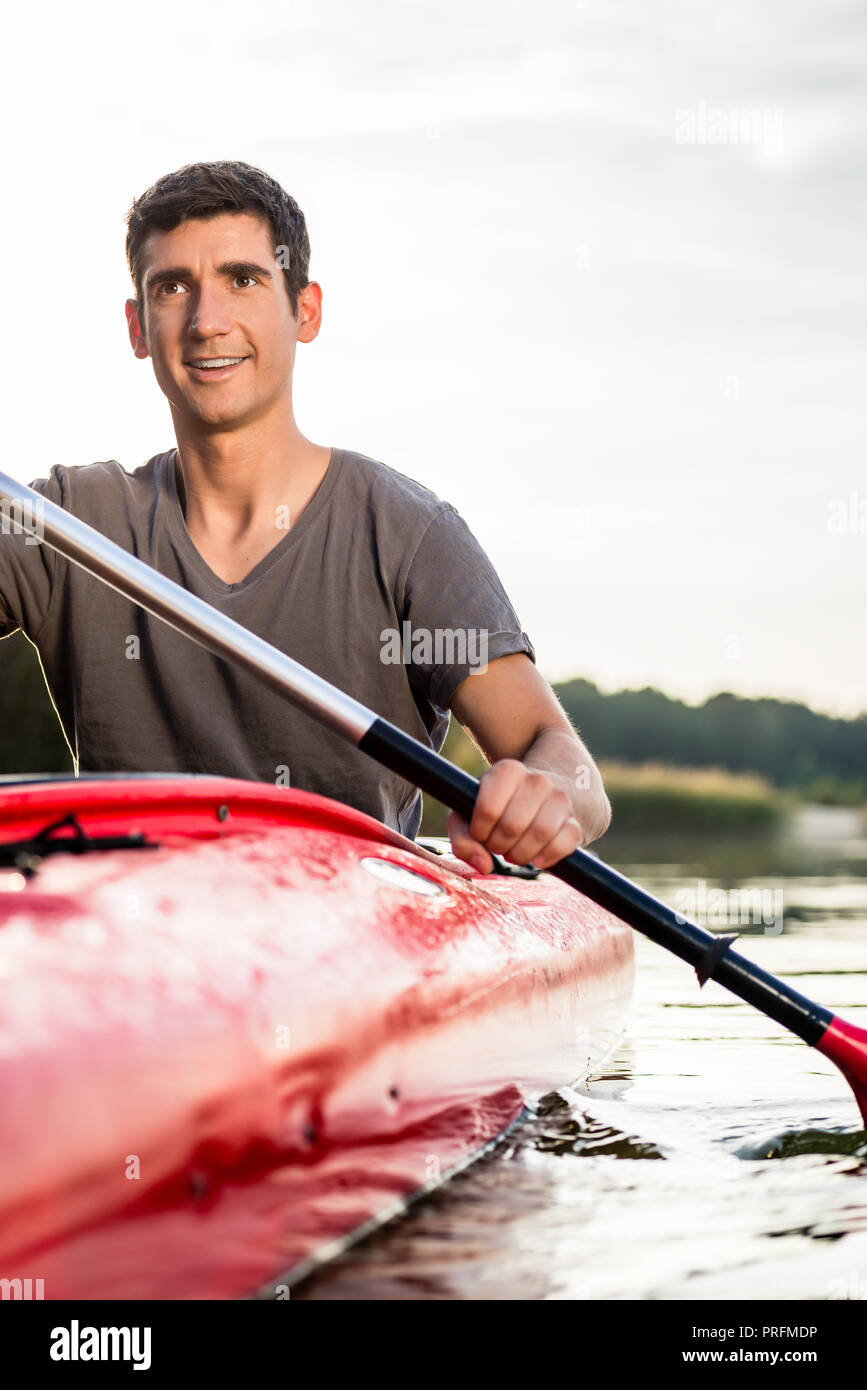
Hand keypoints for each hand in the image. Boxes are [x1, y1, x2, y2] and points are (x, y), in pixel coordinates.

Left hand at [447, 759, 584, 873]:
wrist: (547, 796)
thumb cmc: (502, 807)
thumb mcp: (472, 812)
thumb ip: (462, 837)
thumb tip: (482, 865)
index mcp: (507, 771)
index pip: (488, 809)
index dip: (480, 831)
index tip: (482, 832)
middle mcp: (537, 781)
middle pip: (512, 826)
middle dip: (499, 845)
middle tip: (499, 845)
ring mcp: (560, 800)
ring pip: (540, 833)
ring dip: (521, 854)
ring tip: (516, 852)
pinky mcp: (576, 822)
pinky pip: (563, 845)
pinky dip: (546, 858)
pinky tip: (537, 858)